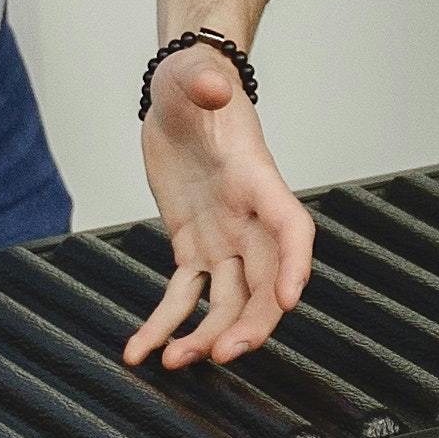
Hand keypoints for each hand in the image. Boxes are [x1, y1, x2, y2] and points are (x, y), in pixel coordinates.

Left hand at [127, 41, 316, 368]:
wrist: (178, 95)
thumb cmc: (194, 84)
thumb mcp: (192, 76)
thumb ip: (204, 83)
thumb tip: (212, 88)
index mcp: (258, 181)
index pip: (291, 229)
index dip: (296, 266)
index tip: (292, 299)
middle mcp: (249, 218)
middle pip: (266, 283)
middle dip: (251, 324)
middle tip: (225, 354)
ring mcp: (225, 239)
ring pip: (229, 302)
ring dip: (207, 336)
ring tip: (173, 361)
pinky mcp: (194, 248)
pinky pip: (185, 297)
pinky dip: (165, 326)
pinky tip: (142, 350)